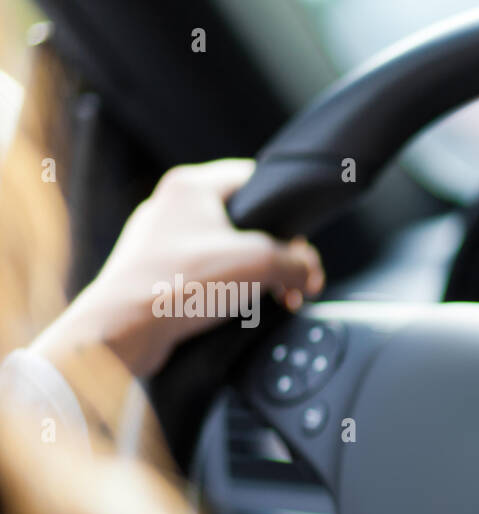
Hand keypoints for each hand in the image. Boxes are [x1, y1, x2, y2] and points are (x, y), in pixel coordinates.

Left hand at [33, 159, 324, 376]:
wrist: (125, 329)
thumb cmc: (179, 284)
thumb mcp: (261, 264)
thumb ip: (297, 262)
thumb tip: (310, 272)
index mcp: (192, 186)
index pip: (253, 177)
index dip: (285, 207)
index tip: (300, 236)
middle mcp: (172, 207)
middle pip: (244, 221)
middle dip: (277, 254)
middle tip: (294, 281)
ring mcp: (160, 241)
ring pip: (226, 251)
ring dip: (256, 277)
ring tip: (274, 301)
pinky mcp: (156, 274)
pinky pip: (205, 275)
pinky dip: (228, 291)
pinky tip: (239, 312)